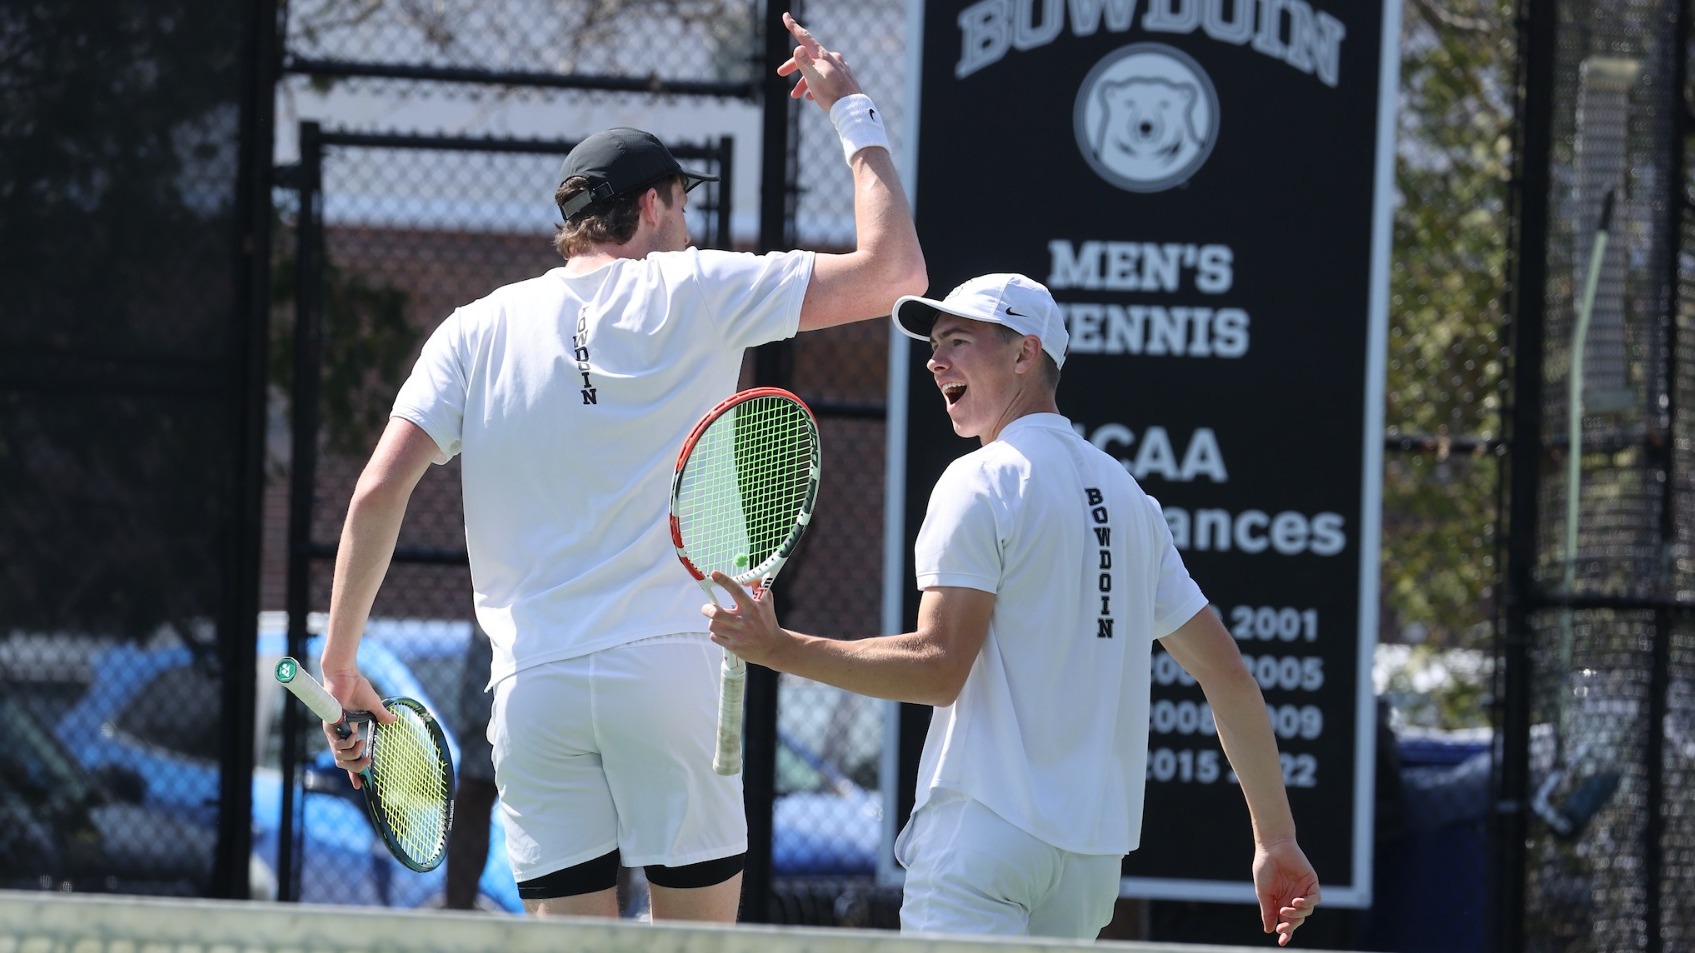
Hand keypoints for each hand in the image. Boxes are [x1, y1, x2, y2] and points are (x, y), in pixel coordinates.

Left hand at [319, 667, 393, 789]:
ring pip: (338, 757)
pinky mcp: (329, 725)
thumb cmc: (357, 687)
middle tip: (367, 762)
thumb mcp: (373, 705)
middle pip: (342, 762)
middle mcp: (339, 734)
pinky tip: (355, 735)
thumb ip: (382, 716)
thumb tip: (394, 722)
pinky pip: (337, 744)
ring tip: (361, 744)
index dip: (354, 772)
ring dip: (352, 755)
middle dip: (355, 768)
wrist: (345, 675)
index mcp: (348, 731)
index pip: (349, 756)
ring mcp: (333, 731)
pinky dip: (347, 744)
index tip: (359, 785)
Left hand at [702, 571, 788, 667]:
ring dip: (714, 622)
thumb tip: (749, 578)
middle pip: (716, 613)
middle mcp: (744, 621)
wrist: (773, 647)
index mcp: (752, 608)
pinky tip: (725, 633)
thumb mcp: (766, 602)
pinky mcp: (733, 647)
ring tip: (720, 622)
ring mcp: (738, 635)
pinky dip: (717, 634)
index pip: (736, 591)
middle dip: (707, 609)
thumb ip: (758, 587)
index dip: (724, 581)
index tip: (714, 574)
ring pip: (713, 625)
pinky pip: (715, 637)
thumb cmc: (767, 621)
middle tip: (707, 608)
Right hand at [775, 11, 862, 109]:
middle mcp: (832, 58)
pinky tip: (812, 97)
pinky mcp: (844, 79)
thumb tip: (798, 48)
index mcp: (823, 56)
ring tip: (796, 95)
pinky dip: (816, 85)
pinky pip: (827, 78)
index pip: (805, 38)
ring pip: (817, 70)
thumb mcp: (813, 77)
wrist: (852, 109)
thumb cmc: (830, 94)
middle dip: (794, 66)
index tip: (786, 15)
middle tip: (780, 73)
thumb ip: (804, 62)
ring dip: (804, 81)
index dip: (793, 27)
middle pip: (808, 57)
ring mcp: (839, 68)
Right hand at [1253, 838, 1320, 945]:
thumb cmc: (1264, 868)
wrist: (1272, 847)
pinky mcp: (1311, 883)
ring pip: (1307, 911)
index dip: (1286, 932)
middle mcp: (1293, 898)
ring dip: (1297, 914)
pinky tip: (1296, 901)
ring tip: (1286, 908)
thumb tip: (1269, 930)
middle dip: (1291, 926)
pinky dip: (1307, 903)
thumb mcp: (1263, 892)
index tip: (1281, 941)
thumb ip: (1268, 911)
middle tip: (1283, 927)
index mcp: (1281, 902)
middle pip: (1298, 919)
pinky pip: (1315, 898)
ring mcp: (1303, 891)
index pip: (1286, 921)